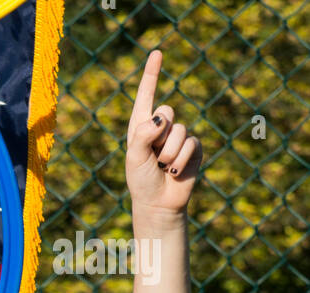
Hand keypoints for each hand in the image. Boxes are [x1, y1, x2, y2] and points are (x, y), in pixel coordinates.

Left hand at [125, 50, 201, 217]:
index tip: (156, 53)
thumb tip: (161, 117)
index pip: (147, 95)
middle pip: (167, 110)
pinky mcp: (194, 148)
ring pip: (180, 130)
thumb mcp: (135, 157)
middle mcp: (160, 127)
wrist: (158, 203)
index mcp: (140, 126)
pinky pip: (192, 144)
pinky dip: (181, 160)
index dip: (152, 74)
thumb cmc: (141, 180)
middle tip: (154, 155)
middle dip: (160, 134)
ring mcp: (179, 137)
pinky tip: (175, 171)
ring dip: (169, 153)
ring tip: (163, 167)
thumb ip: (143, 135)